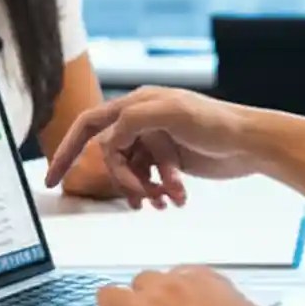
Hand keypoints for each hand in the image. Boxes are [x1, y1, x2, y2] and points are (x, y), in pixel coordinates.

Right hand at [45, 87, 257, 209]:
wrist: (252, 144)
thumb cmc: (218, 124)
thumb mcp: (173, 113)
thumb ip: (134, 120)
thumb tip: (108, 138)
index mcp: (136, 105)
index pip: (89, 126)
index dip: (68, 150)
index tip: (53, 178)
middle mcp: (142, 122)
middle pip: (112, 158)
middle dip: (125, 182)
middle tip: (144, 199)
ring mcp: (156, 142)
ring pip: (132, 174)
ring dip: (145, 191)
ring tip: (167, 201)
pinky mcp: (170, 162)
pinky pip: (151, 182)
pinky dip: (161, 194)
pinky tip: (178, 200)